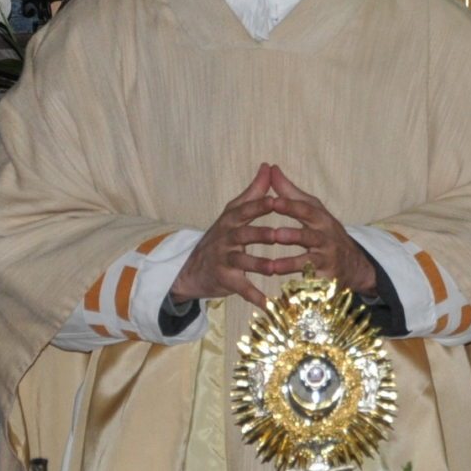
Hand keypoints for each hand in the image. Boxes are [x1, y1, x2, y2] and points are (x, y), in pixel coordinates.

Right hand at [171, 163, 276, 307]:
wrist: (192, 269)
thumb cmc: (222, 237)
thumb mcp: (234, 213)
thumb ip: (253, 193)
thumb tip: (267, 167)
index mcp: (232, 220)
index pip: (246, 210)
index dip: (260, 205)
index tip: (277, 199)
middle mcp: (227, 238)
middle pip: (244, 234)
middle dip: (260, 234)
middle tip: (278, 234)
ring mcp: (224, 260)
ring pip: (242, 261)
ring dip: (258, 265)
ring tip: (275, 269)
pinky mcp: (225, 280)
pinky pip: (241, 288)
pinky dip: (255, 296)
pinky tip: (269, 304)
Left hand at [249, 167, 377, 294]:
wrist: (353, 264)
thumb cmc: (324, 232)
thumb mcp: (312, 210)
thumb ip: (289, 192)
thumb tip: (271, 168)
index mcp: (320, 219)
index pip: (305, 210)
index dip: (290, 206)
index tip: (272, 201)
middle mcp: (326, 238)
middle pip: (309, 236)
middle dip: (293, 236)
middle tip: (275, 235)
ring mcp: (327, 259)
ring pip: (309, 261)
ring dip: (291, 264)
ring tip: (273, 267)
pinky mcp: (326, 279)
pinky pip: (311, 282)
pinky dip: (298, 285)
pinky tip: (282, 288)